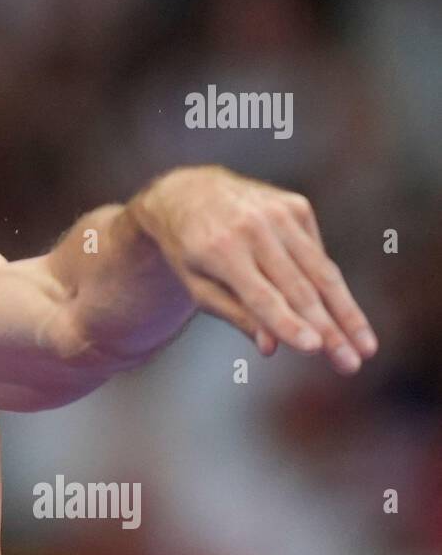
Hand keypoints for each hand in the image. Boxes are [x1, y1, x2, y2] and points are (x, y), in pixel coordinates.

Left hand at [129, 165, 377, 373]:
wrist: (188, 191)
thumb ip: (235, 314)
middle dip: (329, 330)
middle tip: (351, 364)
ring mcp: (278, 213)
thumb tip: (271, 347)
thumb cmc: (189, 249)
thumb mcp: (197, 285)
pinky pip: (316, 254)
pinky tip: (343, 314)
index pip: (262, 296)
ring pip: (321, 271)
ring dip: (347, 313)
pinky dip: (328, 285)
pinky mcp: (296, 206)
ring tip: (366, 347)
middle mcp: (253, 228)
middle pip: (299, 288)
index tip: (315, 349)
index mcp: (220, 250)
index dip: (288, 323)